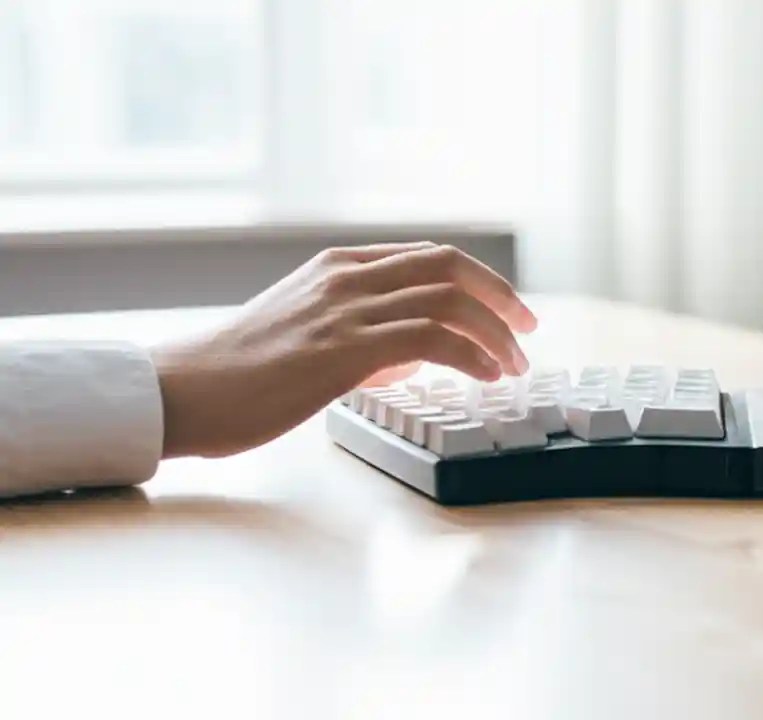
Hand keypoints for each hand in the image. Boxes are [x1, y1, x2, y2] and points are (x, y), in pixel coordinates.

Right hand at [151, 242, 537, 457]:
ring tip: (512, 366)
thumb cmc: (239, 373)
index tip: (510, 311)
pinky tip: (484, 376)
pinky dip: (471, 355)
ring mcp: (346, 309)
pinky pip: (431, 339)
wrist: (183, 390)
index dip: (481, 282)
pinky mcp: (343, 349)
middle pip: (450, 266)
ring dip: (493, 333)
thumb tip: (411, 355)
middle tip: (528, 332)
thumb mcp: (307, 333)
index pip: (431, 257)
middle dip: (502, 297)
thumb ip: (362, 334)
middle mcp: (348, 277)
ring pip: (448, 299)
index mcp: (340, 266)